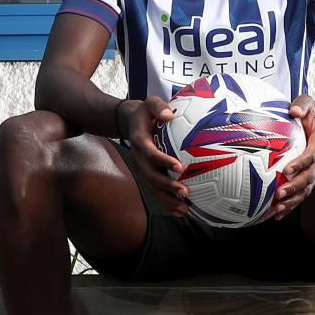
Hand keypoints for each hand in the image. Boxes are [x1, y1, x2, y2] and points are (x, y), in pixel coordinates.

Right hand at [117, 96, 186, 214]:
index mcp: (140, 141)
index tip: (179, 166)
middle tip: (184, 191)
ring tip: (184, 209)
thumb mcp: (150, 103)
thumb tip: (169, 115)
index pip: (150, 153)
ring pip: (152, 189)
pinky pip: (155, 192)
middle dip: (167, 186)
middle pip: (150, 176)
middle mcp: (139, 158)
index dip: (163, 161)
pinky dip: (166, 203)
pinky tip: (180, 211)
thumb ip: (158, 107)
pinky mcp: (147, 175)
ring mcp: (142, 169)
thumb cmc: (145, 112)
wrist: (130, 122)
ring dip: (167, 200)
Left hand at [269, 96, 314, 219]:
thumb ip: (301, 105)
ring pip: (307, 189)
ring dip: (293, 201)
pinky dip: (291, 205)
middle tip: (278, 194)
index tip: (286, 170)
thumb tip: (293, 111)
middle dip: (294, 187)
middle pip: (309, 177)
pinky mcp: (310, 177)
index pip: (311, 155)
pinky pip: (302, 193)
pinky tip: (277, 214)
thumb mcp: (307, 102)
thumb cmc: (310, 112)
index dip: (301, 163)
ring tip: (277, 210)